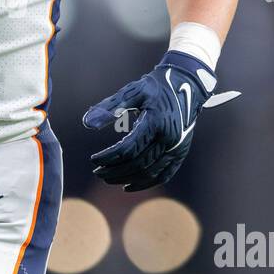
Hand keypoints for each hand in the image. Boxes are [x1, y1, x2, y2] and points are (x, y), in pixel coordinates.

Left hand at [82, 49, 238, 191]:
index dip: (108, 157)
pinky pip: (164, 175)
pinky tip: (128, 186)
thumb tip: (86, 123)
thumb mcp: (132, 92)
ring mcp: (177, 148)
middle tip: (97, 172)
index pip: (128, 149)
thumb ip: (109, 107)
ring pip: (149, 173)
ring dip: (127, 179)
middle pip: (137, 164)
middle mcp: (169, 138)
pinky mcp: (180, 153)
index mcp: (156, 122)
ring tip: (108, 178)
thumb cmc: (155, 88)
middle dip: (115, 171)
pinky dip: (146, 183)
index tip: (94, 159)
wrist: (187, 86)